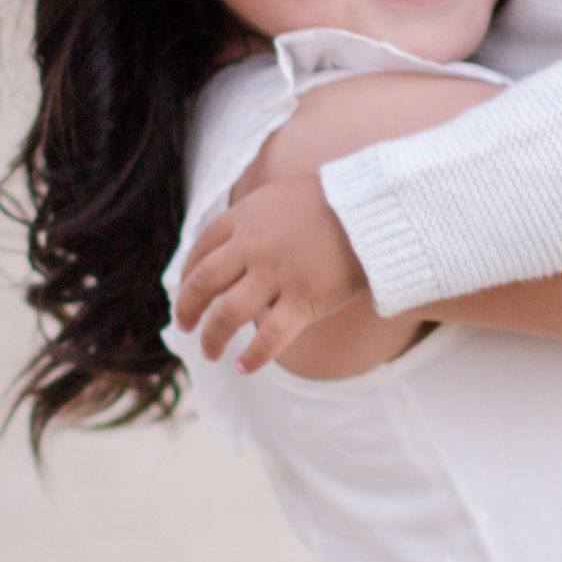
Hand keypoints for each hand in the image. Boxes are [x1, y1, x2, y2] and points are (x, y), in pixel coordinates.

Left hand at [174, 175, 367, 374]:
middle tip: (185, 326)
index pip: (201, 248)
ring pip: (226, 315)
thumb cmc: (338, 199)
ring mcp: (276, 274)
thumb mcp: (285, 195)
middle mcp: (253, 246)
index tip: (185, 290)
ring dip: (212, 338)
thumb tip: (242, 239)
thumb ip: (259, 217)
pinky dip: (253, 356)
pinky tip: (244, 367)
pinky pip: (269, 337)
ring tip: (210, 352)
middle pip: (203, 283)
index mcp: (246, 216)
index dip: (187, 274)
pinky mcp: (303, 300)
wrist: (376, 208)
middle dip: (188, 309)